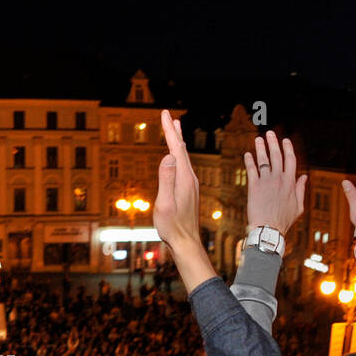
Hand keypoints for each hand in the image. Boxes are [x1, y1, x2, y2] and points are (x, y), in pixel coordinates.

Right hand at [155, 110, 216, 289]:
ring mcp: (190, 184)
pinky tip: (177, 158)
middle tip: (170, 116)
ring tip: (175, 131)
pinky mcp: (189, 191)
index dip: (169, 130)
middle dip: (174, 132)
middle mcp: (189, 178)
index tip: (165, 113)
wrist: (186, 242)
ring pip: (183, 157)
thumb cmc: (172, 226)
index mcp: (183, 177)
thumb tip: (168, 156)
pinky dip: (179, 156)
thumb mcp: (165, 203)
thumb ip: (166, 179)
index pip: (175, 148)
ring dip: (177, 142)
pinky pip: (183, 167)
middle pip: (181, 149)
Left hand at [245, 131, 306, 234]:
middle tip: (270, 133)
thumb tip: (304, 176)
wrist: (269, 229)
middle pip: (276, 156)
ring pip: (263, 160)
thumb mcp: (298, 206)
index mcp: (290, 182)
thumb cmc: (284, 221)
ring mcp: (266, 182)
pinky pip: (251, 170)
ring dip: (261, 148)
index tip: (285, 140)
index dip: (288, 148)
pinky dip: (249, 161)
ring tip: (258, 139)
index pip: (290, 160)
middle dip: (273, 143)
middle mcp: (279, 179)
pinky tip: (247, 154)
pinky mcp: (254, 187)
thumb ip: (300, 189)